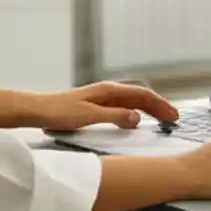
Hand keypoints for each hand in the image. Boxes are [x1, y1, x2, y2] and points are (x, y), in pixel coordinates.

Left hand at [34, 80, 179, 130]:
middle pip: (140, 96)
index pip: (142, 96)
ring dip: (148, 109)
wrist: (37, 109)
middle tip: (173, 119)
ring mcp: (102, 98)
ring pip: (132, 101)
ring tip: (161, 118)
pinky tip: (136, 120)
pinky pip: (123, 106)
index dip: (160, 105)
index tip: (173, 116)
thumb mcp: (89, 116)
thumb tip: (138, 117)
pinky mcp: (96, 105)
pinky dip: (136, 112)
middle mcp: (108, 91)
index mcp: (109, 91)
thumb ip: (115, 116)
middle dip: (158, 106)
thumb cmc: (60, 112)